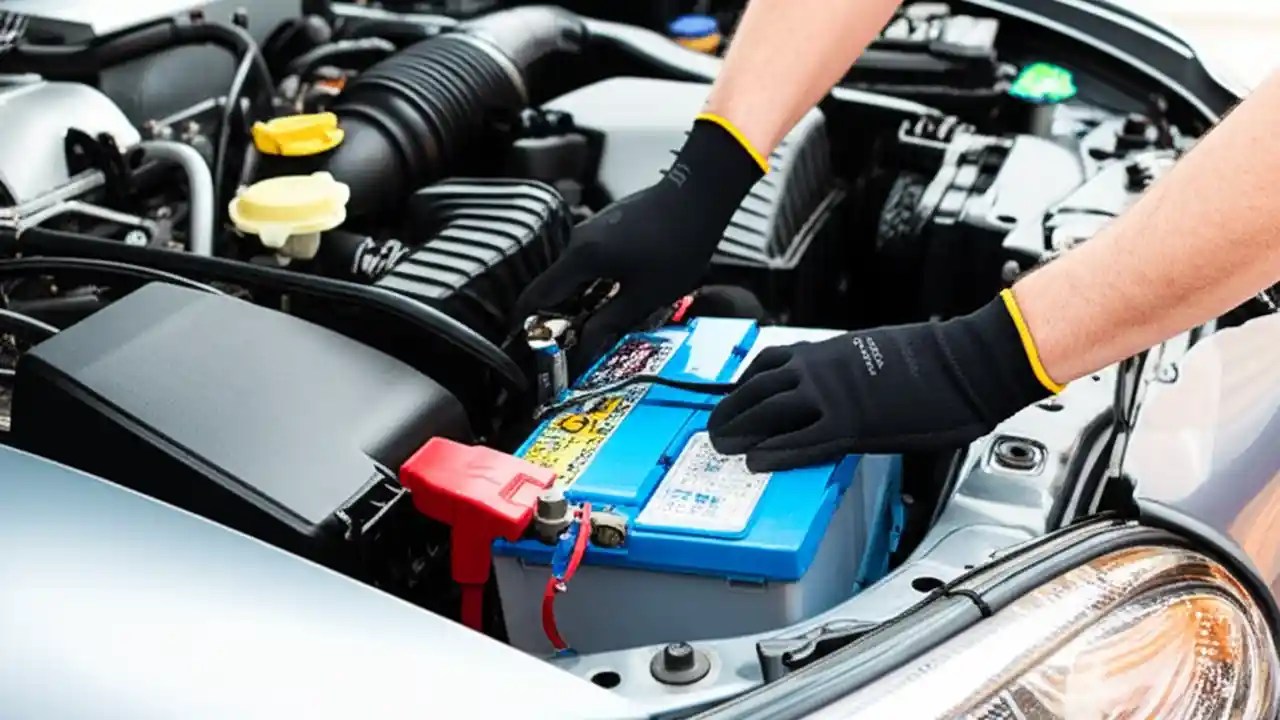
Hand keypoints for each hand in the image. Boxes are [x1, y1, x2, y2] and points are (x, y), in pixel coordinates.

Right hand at [514, 116, 765, 359]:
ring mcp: (591, 232)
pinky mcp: (606, 229)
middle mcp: (578, 241)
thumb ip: (609, 324)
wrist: (698, 196)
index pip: (536, 296)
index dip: (527, 325)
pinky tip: (609, 302)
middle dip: (554, 320)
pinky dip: (590, 286)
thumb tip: (584, 353)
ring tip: (588, 331)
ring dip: (576, 303)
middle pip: (552, 287)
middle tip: (562, 350)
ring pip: (571, 276)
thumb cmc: (678, 243)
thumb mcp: (645, 295)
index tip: (525, 348)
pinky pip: (586, 263)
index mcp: (580, 258)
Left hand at [708, 292, 1057, 471]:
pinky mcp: (851, 427)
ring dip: (741, 431)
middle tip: (715, 426)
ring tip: (723, 445)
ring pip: (769, 414)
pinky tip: (757, 462)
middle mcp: (821, 369)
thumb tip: (843, 383)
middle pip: (757, 389)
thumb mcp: (878, 352)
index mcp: (828, 350)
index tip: (733, 394)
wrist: (963, 363)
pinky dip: (774, 453)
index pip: (768, 362)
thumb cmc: (934, 358)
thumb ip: (849, 368)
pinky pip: (800, 443)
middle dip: (730, 409)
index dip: (744, 382)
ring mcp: (832, 398)